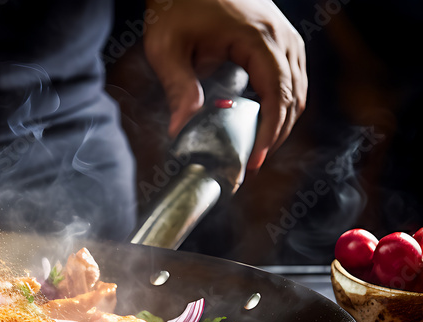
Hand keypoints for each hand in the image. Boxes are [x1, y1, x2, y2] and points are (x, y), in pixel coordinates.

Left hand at [143, 0, 306, 169]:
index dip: (270, 131)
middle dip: (276, 134)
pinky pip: (290, 77)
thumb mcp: (168, 47)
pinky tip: (259, 121)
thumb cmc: (178, 4)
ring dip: (281, 121)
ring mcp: (284, 36)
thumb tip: (180, 128)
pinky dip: (281, 103)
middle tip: (252, 162)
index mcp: (258, 39)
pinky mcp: (279, 38)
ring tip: (256, 147)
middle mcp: (281, 37)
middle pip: (295, 96)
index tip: (255, 157)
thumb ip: (177, 88)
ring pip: (298, 89)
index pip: (278, 94)